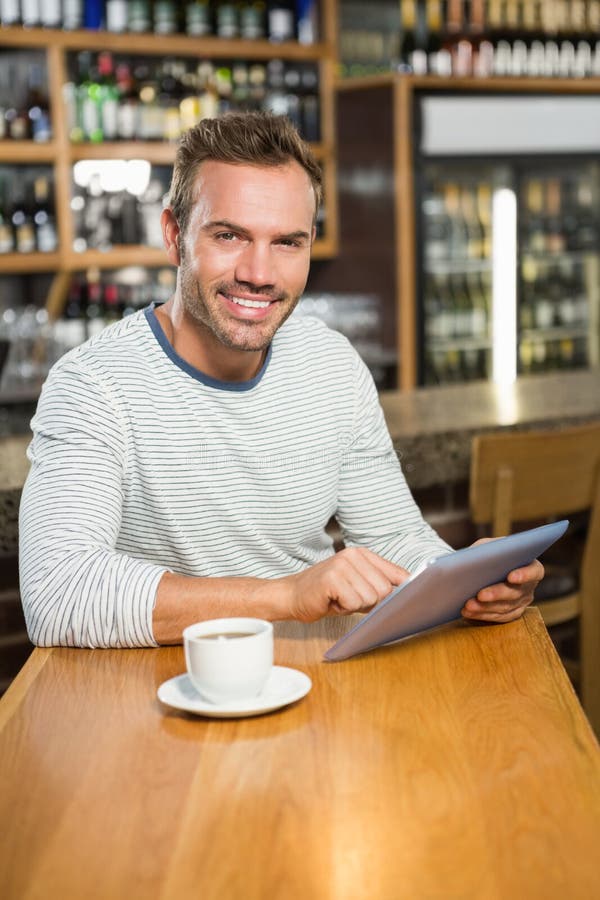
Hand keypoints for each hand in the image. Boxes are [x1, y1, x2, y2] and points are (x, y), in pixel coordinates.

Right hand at [278, 547, 409, 621]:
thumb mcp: (358, 586)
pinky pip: (354, 603)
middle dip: (370, 603)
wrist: (291, 596)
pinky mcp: (332, 578)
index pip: (398, 574)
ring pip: (371, 598)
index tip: (408, 601)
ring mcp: (342, 565)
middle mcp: (354, 555)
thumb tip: (408, 595)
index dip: (404, 591)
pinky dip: (343, 609)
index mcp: (363, 554)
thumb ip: (379, 586)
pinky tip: (331, 602)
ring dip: (355, 606)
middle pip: (386, 590)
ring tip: (339, 599)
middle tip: (349, 599)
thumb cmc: (327, 595)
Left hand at [461, 538, 544, 623]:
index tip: (511, 577)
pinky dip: (481, 615)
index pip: (534, 571)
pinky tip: (468, 612)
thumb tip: (478, 557)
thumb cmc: (488, 554)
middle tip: (480, 595)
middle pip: (515, 593)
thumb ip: (488, 549)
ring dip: (485, 607)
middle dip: (496, 594)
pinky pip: (497, 617)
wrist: (482, 568)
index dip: (525, 575)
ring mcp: (521, 602)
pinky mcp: (511, 613)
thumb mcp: (488, 546)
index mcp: (530, 566)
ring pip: (504, 607)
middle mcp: (529, 586)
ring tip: (468, 605)